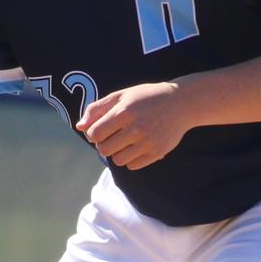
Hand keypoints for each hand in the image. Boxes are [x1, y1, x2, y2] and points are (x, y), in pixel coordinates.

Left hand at [76, 82, 194, 168]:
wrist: (181, 103)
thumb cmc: (146, 98)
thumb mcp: (121, 96)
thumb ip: (97, 109)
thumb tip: (79, 126)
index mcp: (124, 112)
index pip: (94, 134)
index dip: (94, 133)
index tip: (102, 129)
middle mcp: (136, 128)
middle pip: (103, 150)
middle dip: (104, 144)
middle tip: (113, 136)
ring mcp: (148, 142)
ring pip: (118, 160)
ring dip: (117, 153)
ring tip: (126, 141)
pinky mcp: (157, 153)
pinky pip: (133, 166)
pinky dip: (131, 159)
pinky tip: (137, 146)